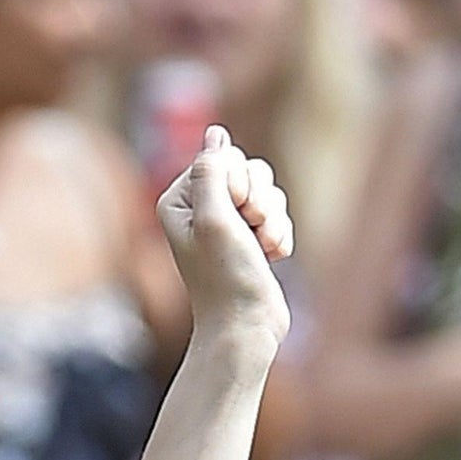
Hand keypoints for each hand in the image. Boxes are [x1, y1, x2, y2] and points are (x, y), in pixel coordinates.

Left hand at [156, 127, 291, 353]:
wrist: (245, 326)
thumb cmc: (225, 276)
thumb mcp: (214, 218)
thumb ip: (212, 171)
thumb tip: (215, 133)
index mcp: (180, 199)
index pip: (224, 158)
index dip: (239, 183)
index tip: (232, 216)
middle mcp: (200, 207)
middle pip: (250, 171)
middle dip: (260, 202)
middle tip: (249, 233)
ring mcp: (227, 223)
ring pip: (268, 193)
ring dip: (273, 222)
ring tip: (261, 250)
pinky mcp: (250, 238)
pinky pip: (279, 215)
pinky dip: (280, 236)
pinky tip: (270, 260)